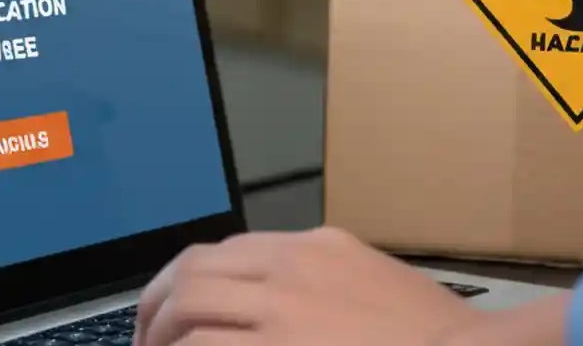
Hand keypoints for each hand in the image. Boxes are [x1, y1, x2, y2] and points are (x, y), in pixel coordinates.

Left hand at [131, 227, 489, 345]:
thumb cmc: (436, 334)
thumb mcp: (375, 281)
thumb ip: (325, 280)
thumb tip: (283, 300)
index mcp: (315, 246)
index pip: (226, 251)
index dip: (187, 281)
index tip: (174, 307)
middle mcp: (291, 267)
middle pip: (194, 273)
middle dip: (157, 306)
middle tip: (146, 338)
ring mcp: (283, 310)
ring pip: (189, 310)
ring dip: (161, 337)